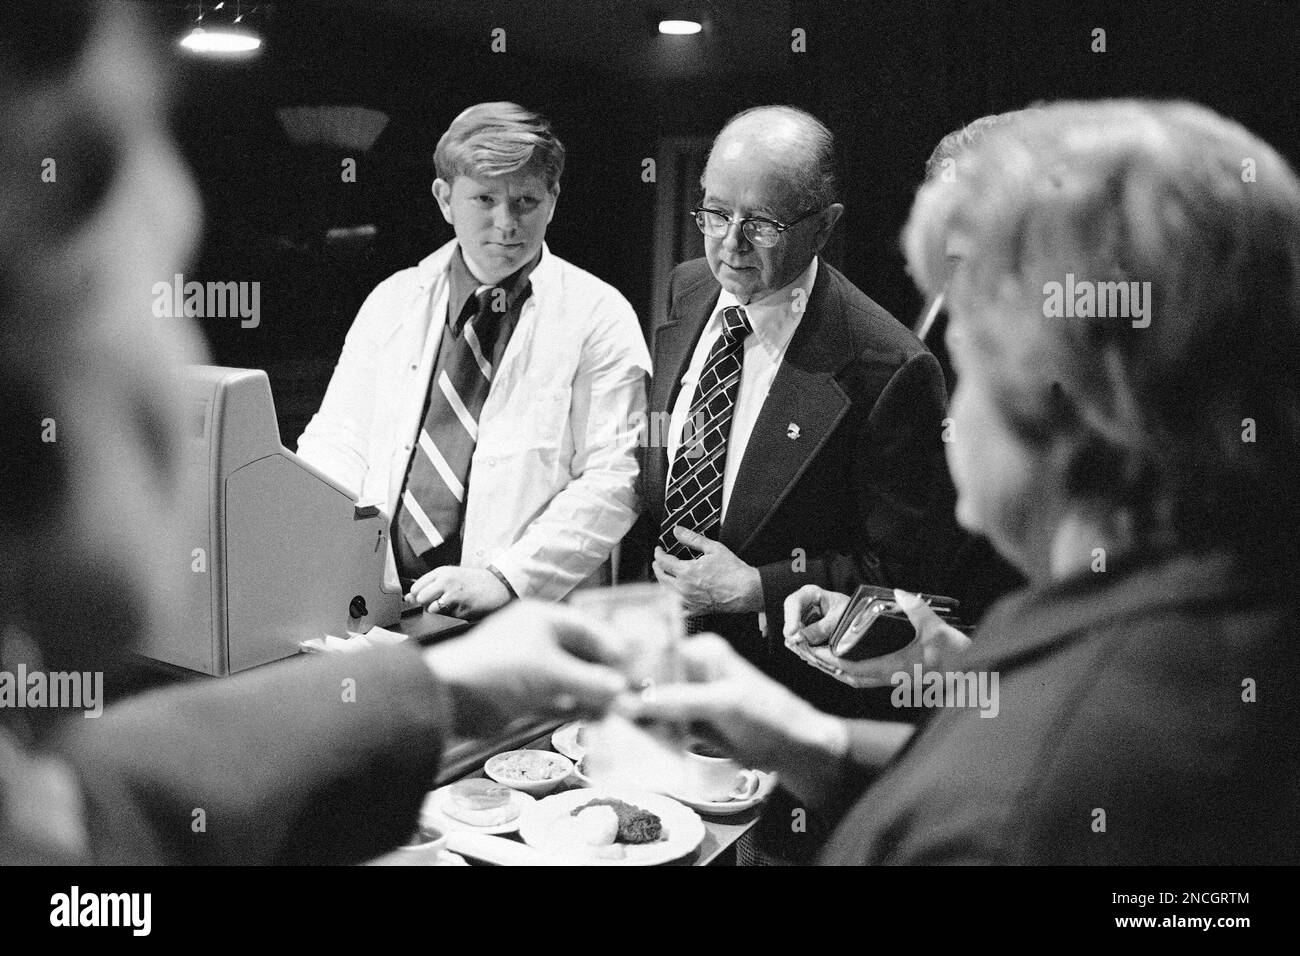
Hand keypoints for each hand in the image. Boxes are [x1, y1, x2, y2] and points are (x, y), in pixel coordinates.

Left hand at [407, 566, 510, 619]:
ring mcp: (454, 595)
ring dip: (439, 611)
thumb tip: (408, 598)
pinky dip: (453, 615)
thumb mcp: (450, 577)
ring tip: (452, 605)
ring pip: (432, 609)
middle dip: (426, 604)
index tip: (423, 598)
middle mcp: (446, 581)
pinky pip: (448, 617)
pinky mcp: (462, 608)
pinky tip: (462, 607)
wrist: (498, 585)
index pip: (416, 587)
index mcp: (442, 572)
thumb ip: (430, 585)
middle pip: (421, 599)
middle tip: (439, 602)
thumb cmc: (473, 581)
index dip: (416, 596)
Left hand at [424, 601, 628, 738]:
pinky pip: (560, 700)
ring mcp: (531, 670)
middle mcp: (539, 640)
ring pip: (574, 680)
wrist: (448, 697)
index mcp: (543, 619)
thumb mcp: (551, 671)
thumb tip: (625, 693)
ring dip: (597, 694)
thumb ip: (591, 683)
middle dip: (609, 673)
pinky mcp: (525, 697)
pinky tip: (601, 718)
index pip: (589, 627)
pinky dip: (579, 708)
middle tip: (637, 690)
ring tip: (626, 709)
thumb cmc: (498, 668)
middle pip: (583, 655)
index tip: (639, 663)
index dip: (615, 645)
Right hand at [614, 634, 849, 806]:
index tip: (600, 681)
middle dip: (625, 693)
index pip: (654, 651)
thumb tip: (630, 702)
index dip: (627, 665)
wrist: (795, 749)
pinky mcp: (692, 723)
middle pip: (649, 679)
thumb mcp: (722, 704)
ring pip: (652, 704)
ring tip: (607, 727)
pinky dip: (649, 734)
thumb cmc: (770, 715)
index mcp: (703, 652)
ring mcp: (692, 698)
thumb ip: (676, 701)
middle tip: (597, 708)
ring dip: (634, 717)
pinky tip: (630, 741)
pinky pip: (662, 726)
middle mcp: (693, 670)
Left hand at [652, 527, 762, 614]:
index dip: (658, 554)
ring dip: (661, 582)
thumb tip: (677, 530)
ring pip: (665, 592)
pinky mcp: (695, 611)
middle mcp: (683, 588)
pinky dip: (670, 603)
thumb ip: (692, 538)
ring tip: (663, 575)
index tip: (659, 550)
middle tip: (658, 561)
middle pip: (661, 577)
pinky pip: (676, 610)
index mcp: (686, 571)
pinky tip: (671, 597)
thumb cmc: (732, 570)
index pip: (663, 561)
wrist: (746, 591)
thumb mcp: (713, 548)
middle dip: (657, 567)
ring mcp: (688, 601)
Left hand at [786, 588, 971, 687]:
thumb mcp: (935, 627)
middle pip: (849, 678)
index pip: (855, 669)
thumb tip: (899, 592)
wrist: (973, 672)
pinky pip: (867, 678)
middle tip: (806, 652)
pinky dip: (850, 671)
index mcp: (895, 668)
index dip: (833, 662)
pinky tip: (842, 660)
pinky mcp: (898, 680)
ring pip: (857, 680)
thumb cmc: (955, 652)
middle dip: (826, 666)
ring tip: (816, 655)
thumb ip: (916, 608)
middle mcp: (890, 679)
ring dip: (836, 670)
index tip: (815, 652)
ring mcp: (894, 681)